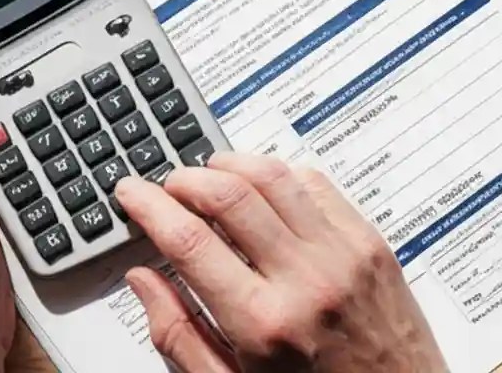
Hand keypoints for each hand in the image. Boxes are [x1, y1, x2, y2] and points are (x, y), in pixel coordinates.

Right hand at [115, 154, 446, 372]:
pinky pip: (317, 183)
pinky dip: (279, 173)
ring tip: (206, 177)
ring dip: (229, 165)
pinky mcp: (370, 242)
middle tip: (164, 186)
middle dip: (184, 179)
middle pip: (229, 195)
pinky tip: (261, 187)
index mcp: (264, 324)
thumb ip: (180, 335)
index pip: (189, 241)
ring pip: (273, 176)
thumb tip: (143, 279)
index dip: (149, 206)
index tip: (131, 193)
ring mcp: (344, 254)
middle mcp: (306, 280)